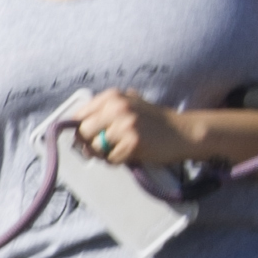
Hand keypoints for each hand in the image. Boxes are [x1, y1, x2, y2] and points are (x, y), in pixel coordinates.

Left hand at [67, 89, 189, 170]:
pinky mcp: (133, 142)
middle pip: (83, 132)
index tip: (87, 137)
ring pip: (95, 147)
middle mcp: (116, 107)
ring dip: (105, 154)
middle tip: (105, 147)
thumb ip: (104, 112)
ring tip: (122, 149)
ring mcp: (125, 124)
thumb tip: (74, 128)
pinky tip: (132, 154)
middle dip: (90, 143)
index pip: (80, 115)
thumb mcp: (129, 105)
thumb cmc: (153, 122)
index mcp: (112, 96)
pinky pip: (111, 159)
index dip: (81, 130)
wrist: (183, 132)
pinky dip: (119, 161)